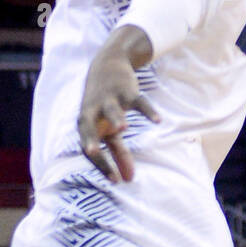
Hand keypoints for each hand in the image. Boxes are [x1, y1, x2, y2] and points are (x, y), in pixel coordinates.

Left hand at [77, 30, 159, 181]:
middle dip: (91, 138)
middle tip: (93, 152)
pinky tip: (159, 121)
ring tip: (124, 128)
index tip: (115, 181)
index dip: (101, 163)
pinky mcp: (126, 90)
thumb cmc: (105, 105)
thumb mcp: (109, 128)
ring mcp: (110, 99)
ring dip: (116, 118)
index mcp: (86, 123)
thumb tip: (128, 180)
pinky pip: (138, 101)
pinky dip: (147, 110)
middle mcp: (94, 111)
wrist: (108, 65)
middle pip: (89, 126)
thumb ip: (118, 153)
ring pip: (111, 110)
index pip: (88, 147)